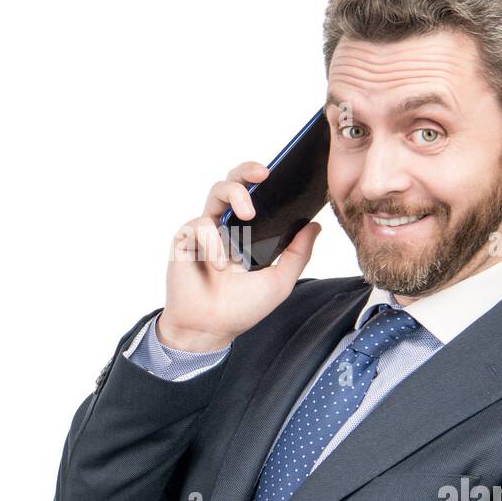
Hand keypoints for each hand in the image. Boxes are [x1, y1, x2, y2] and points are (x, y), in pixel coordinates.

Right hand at [158, 161, 321, 351]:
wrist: (209, 330)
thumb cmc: (240, 308)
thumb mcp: (279, 282)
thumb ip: (298, 254)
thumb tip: (315, 225)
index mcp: (248, 232)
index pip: (257, 196)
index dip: (266, 181)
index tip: (284, 172)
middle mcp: (227, 226)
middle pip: (234, 182)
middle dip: (247, 170)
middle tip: (264, 174)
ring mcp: (206, 230)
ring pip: (216, 192)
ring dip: (234, 195)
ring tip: (247, 215)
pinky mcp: (186, 239)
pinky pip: (200, 225)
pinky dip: (212, 243)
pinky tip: (218, 265)